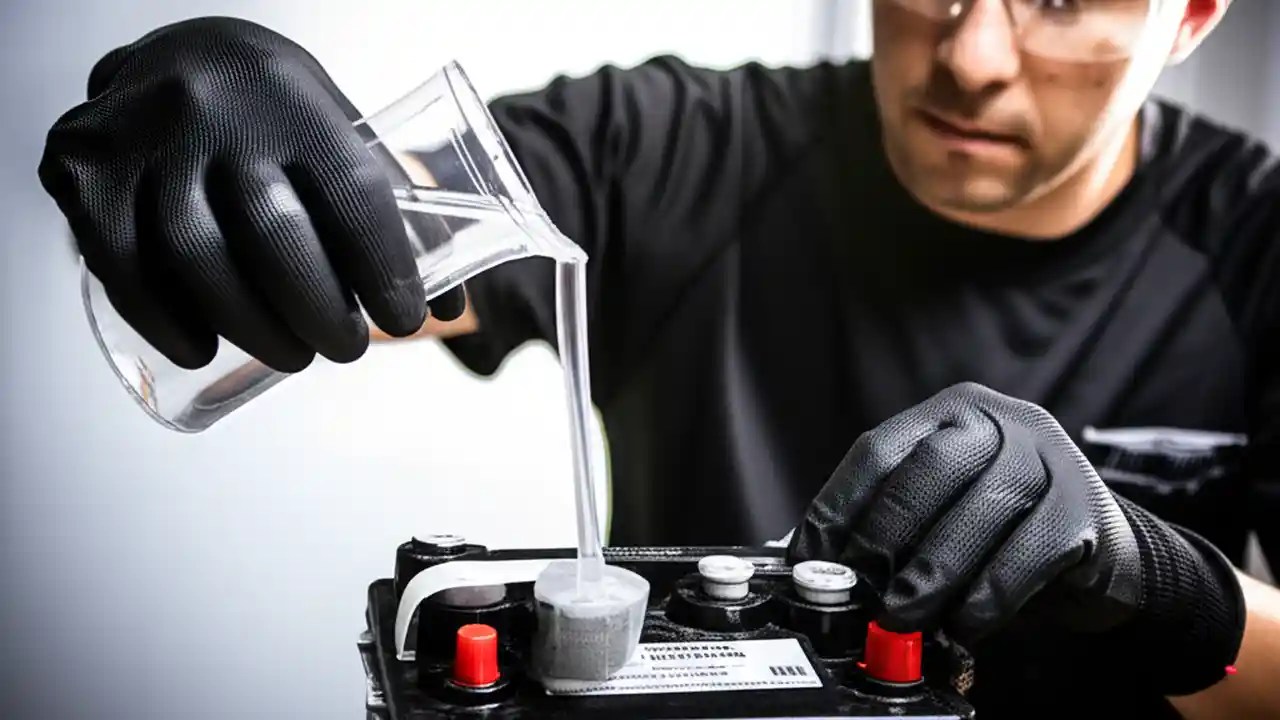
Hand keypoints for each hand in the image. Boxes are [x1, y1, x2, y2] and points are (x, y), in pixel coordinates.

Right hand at [38, 17, 463, 372]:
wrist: (173, 52)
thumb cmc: (271, 107)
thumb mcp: (339, 128)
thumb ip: (394, 208)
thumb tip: (451, 304)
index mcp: (292, 97)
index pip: (354, 193)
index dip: (386, 270)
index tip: (403, 319)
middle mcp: (214, 112)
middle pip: (276, 237)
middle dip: (321, 313)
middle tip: (345, 348)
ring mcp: (143, 140)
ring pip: (198, 261)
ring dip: (255, 328)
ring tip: (293, 354)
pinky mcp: (84, 172)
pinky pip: (125, 269)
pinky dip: (169, 322)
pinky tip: (205, 347)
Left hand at [788, 382, 1244, 695]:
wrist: (1103, 552)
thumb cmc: (1003, 534)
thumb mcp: (945, 511)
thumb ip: (894, 524)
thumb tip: (822, 569)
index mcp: (952, 413)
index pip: (880, 449)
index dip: (838, 504)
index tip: (810, 556)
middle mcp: (1001, 420)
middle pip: (928, 471)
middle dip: (883, 537)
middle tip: (857, 591)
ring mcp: (1048, 457)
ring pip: (977, 514)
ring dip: (931, 575)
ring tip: (901, 618)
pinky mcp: (1084, 508)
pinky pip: (1026, 555)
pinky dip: (986, 598)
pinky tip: (962, 626)